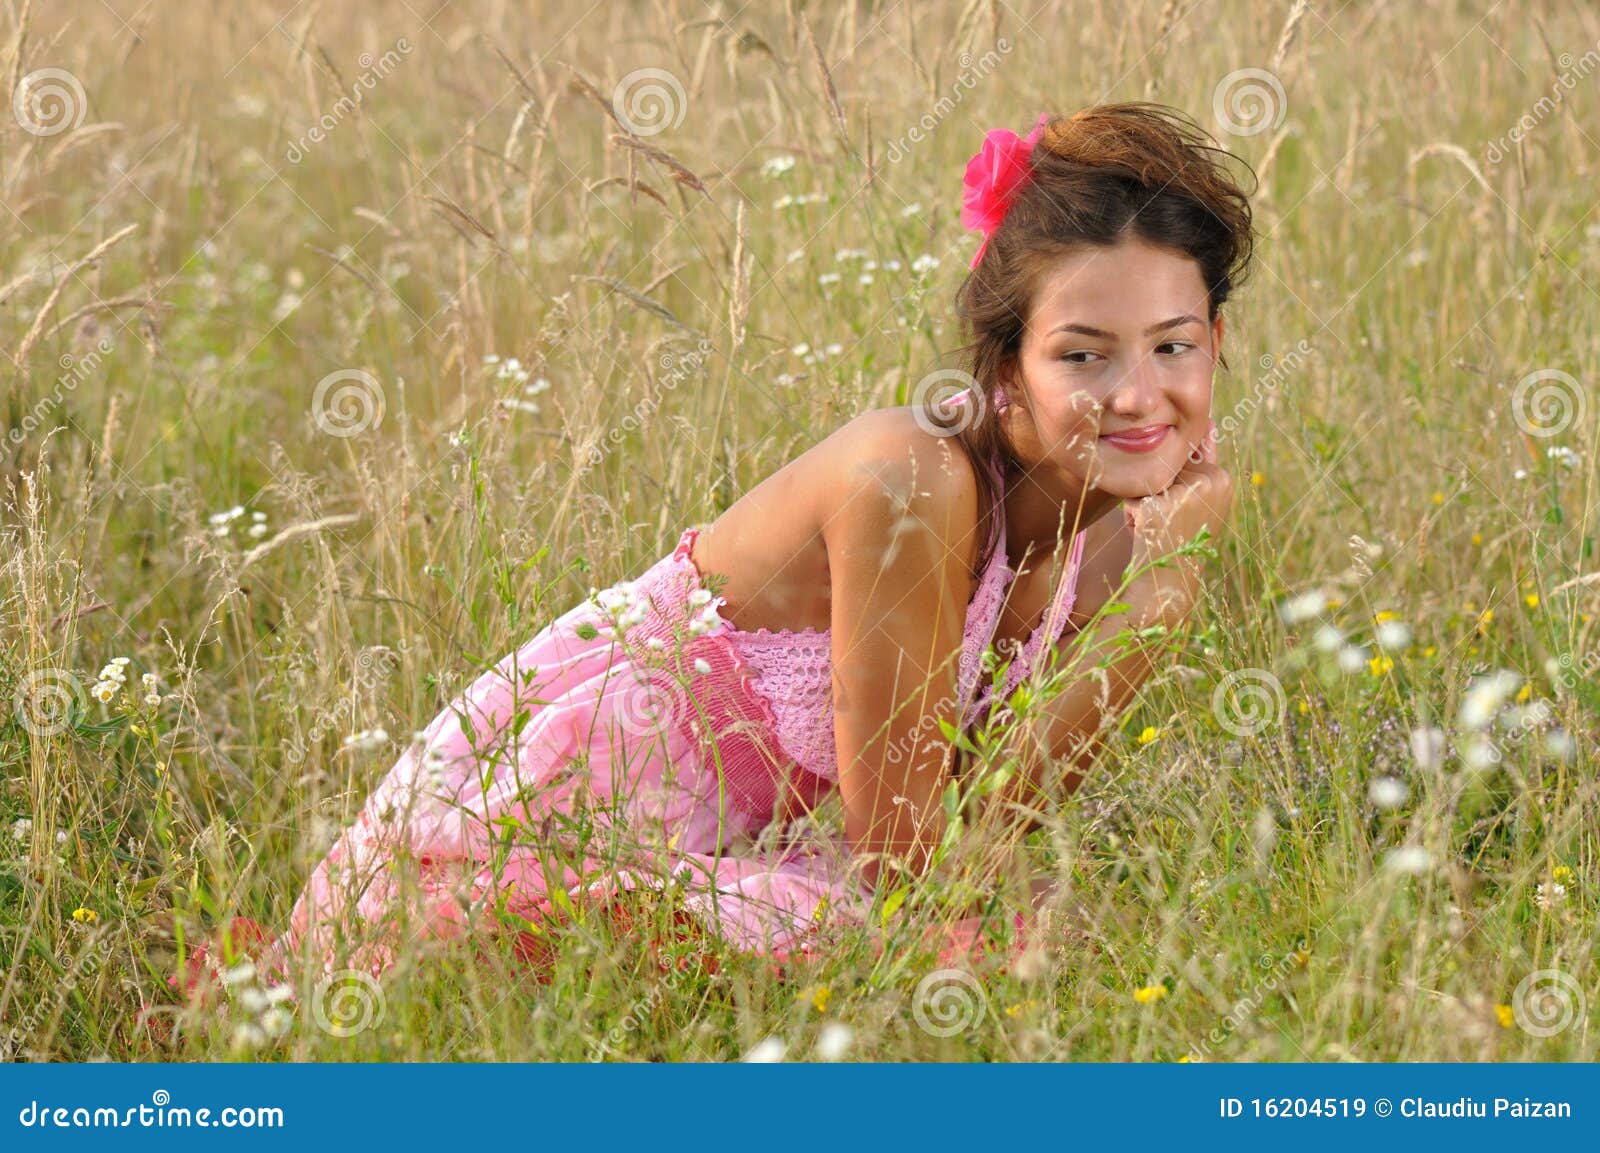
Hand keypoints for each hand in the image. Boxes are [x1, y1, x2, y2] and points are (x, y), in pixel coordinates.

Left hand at [1122, 419, 1233, 615]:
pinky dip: (1131, 512)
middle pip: (1166, 466)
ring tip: (1155, 525)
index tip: (1178, 512)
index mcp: (1222, 477)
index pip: (1183, 460)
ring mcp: (1188, 492)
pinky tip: (1145, 531)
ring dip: (1143, 501)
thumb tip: (1209, 422)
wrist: (1167, 579)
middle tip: (1166, 521)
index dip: (1171, 486)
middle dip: (1157, 491)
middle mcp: (1211, 481)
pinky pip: (1133, 495)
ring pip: (1148, 478)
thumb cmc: (1177, 537)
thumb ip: (1200, 462)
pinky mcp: (1162, 504)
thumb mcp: (1194, 498)